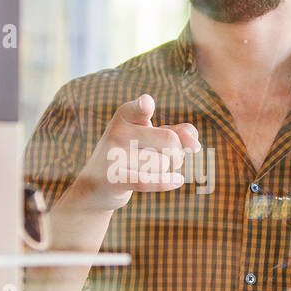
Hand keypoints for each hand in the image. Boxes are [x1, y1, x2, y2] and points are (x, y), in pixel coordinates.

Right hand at [72, 93, 201, 211]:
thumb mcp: (151, 138)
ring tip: (155, 170)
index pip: (141, 108)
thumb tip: (195, 144)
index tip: (146, 104)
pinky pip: (147, 181)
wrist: (95, 186)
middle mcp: (117, 131)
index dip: (144, 106)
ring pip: (162, 163)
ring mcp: (113, 156)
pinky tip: (179, 180)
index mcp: (125, 115)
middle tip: (173, 159)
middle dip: (178, 153)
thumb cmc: (131, 155)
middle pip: (170, 140)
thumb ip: (178, 133)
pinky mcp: (114, 179)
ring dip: (166, 170)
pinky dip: (167, 181)